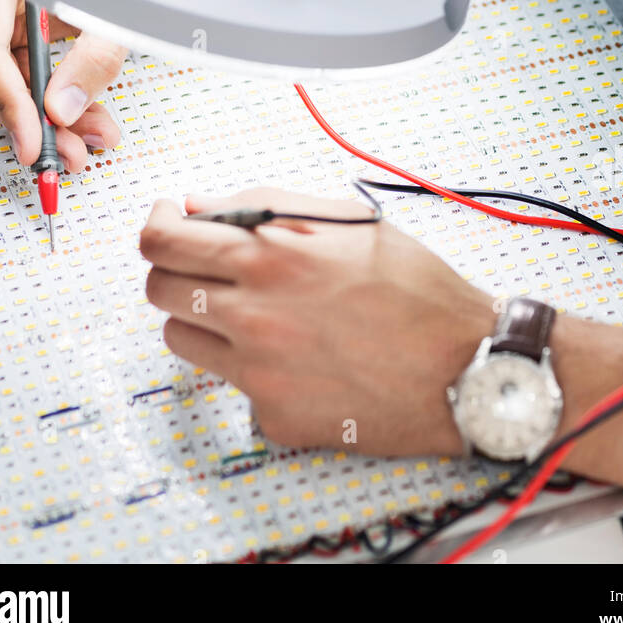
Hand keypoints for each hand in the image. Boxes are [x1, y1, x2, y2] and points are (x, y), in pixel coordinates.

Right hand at [0, 0, 125, 171]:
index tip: (34, 143)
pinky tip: (83, 119)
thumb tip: (61, 110)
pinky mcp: (18, 19)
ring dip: (44, 116)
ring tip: (87, 142)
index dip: (8, 103)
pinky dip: (52, 96)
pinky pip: (23, 67)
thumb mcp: (116, 3)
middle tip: (70, 153)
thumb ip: (93, 56)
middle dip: (31, 119)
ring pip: (5, 77)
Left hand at [141, 186, 495, 454]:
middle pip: (159, 291)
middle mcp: (255, 317)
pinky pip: (232, 385)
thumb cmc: (416, 287)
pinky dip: (252, 366)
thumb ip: (263, 206)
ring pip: (183, 341)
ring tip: (257, 310)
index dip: (155, 225)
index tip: (168, 220)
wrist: (467, 368)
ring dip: (204, 319)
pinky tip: (299, 355)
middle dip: (176, 269)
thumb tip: (196, 206)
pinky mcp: (275, 417)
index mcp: (271, 257)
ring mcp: (260, 374)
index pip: (162, 241)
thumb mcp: (347, 222)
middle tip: (212, 265)